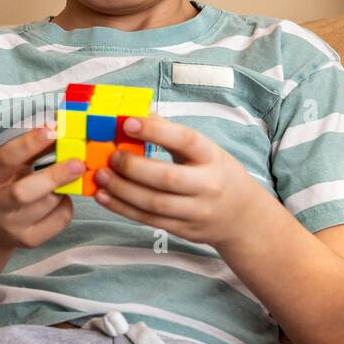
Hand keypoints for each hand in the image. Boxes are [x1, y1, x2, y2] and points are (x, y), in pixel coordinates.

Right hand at [0, 126, 84, 251]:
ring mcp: (12, 226)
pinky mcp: (30, 240)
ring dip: (63, 187)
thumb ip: (29, 150)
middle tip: (78, 162)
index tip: (52, 130)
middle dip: (54, 176)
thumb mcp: (3, 167)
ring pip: (48, 204)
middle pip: (24, 193)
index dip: (29, 144)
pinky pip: (60, 219)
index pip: (5, 160)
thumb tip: (59, 128)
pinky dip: (67, 204)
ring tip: (66, 177)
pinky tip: (60, 197)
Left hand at [92, 114, 257, 247]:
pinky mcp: (183, 229)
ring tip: (101, 176)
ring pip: (154, 203)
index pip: (186, 140)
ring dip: (122, 190)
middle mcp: (208, 185)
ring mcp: (196, 211)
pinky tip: (104, 196)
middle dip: (133, 167)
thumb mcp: (205, 150)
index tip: (128, 123)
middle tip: (111, 156)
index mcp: (213, 157)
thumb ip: (171, 134)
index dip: (156, 131)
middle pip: (166, 178)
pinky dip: (122, 208)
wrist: (242, 217)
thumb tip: (137, 113)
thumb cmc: (216, 174)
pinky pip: (148, 219)